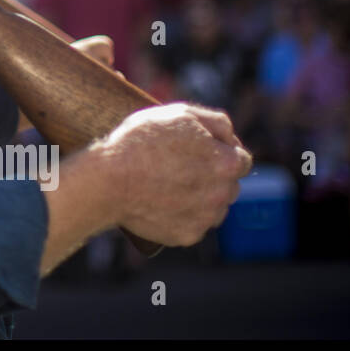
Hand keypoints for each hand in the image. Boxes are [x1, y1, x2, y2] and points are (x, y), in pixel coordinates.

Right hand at [103, 102, 252, 246]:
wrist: (108, 180)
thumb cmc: (140, 142)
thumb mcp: (180, 114)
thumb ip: (216, 121)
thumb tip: (231, 136)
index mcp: (227, 163)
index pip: (241, 159)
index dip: (221, 153)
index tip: (200, 152)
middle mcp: (223, 194)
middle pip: (228, 186)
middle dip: (212, 177)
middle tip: (180, 168)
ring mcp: (205, 218)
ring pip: (213, 208)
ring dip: (200, 199)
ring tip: (168, 187)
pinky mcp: (187, 236)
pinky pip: (192, 226)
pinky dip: (181, 217)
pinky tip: (161, 204)